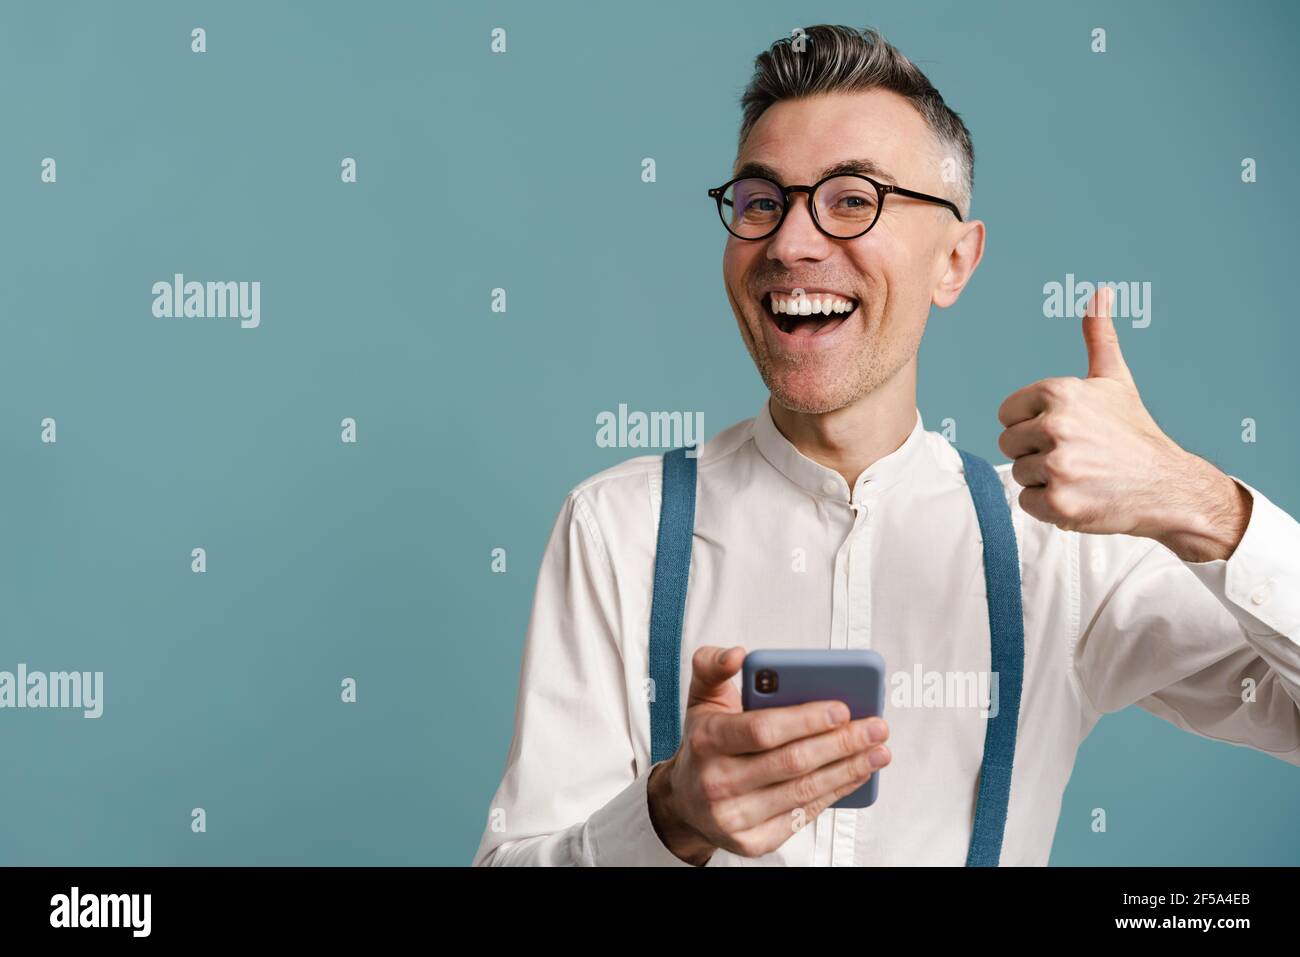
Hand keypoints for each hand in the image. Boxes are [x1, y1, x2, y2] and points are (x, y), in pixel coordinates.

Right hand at [646, 645, 890, 865]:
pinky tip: (855, 775)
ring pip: (803, 791)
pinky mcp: (753, 842)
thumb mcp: (701, 700)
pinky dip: (835, 794)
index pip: (762, 730)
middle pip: (792, 762)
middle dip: (841, 743)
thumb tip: (738, 654)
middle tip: (875, 727)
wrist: (685, 802)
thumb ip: (713, 666)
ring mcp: (734, 817)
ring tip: (878, 751)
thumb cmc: (704, 744)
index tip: (842, 708)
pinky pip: (803, 815)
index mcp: (707, 740)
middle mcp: (717, 782)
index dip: (806, 720)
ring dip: (848, 770)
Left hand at [996, 287, 1250, 559]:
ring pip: (1019, 473)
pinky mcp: (1059, 503)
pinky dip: (1048, 505)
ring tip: (1082, 475)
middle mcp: (1056, 426)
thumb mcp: (1114, 380)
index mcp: (1060, 392)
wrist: (1168, 486)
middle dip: (1036, 452)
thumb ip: (1098, 337)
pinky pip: (1027, 502)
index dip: (1030, 424)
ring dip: (1044, 479)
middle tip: (1077, 455)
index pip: (1006, 413)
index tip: (1064, 430)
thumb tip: (1099, 292)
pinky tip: (1080, 495)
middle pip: (1009, 443)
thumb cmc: (1134, 432)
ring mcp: (1057, 467)